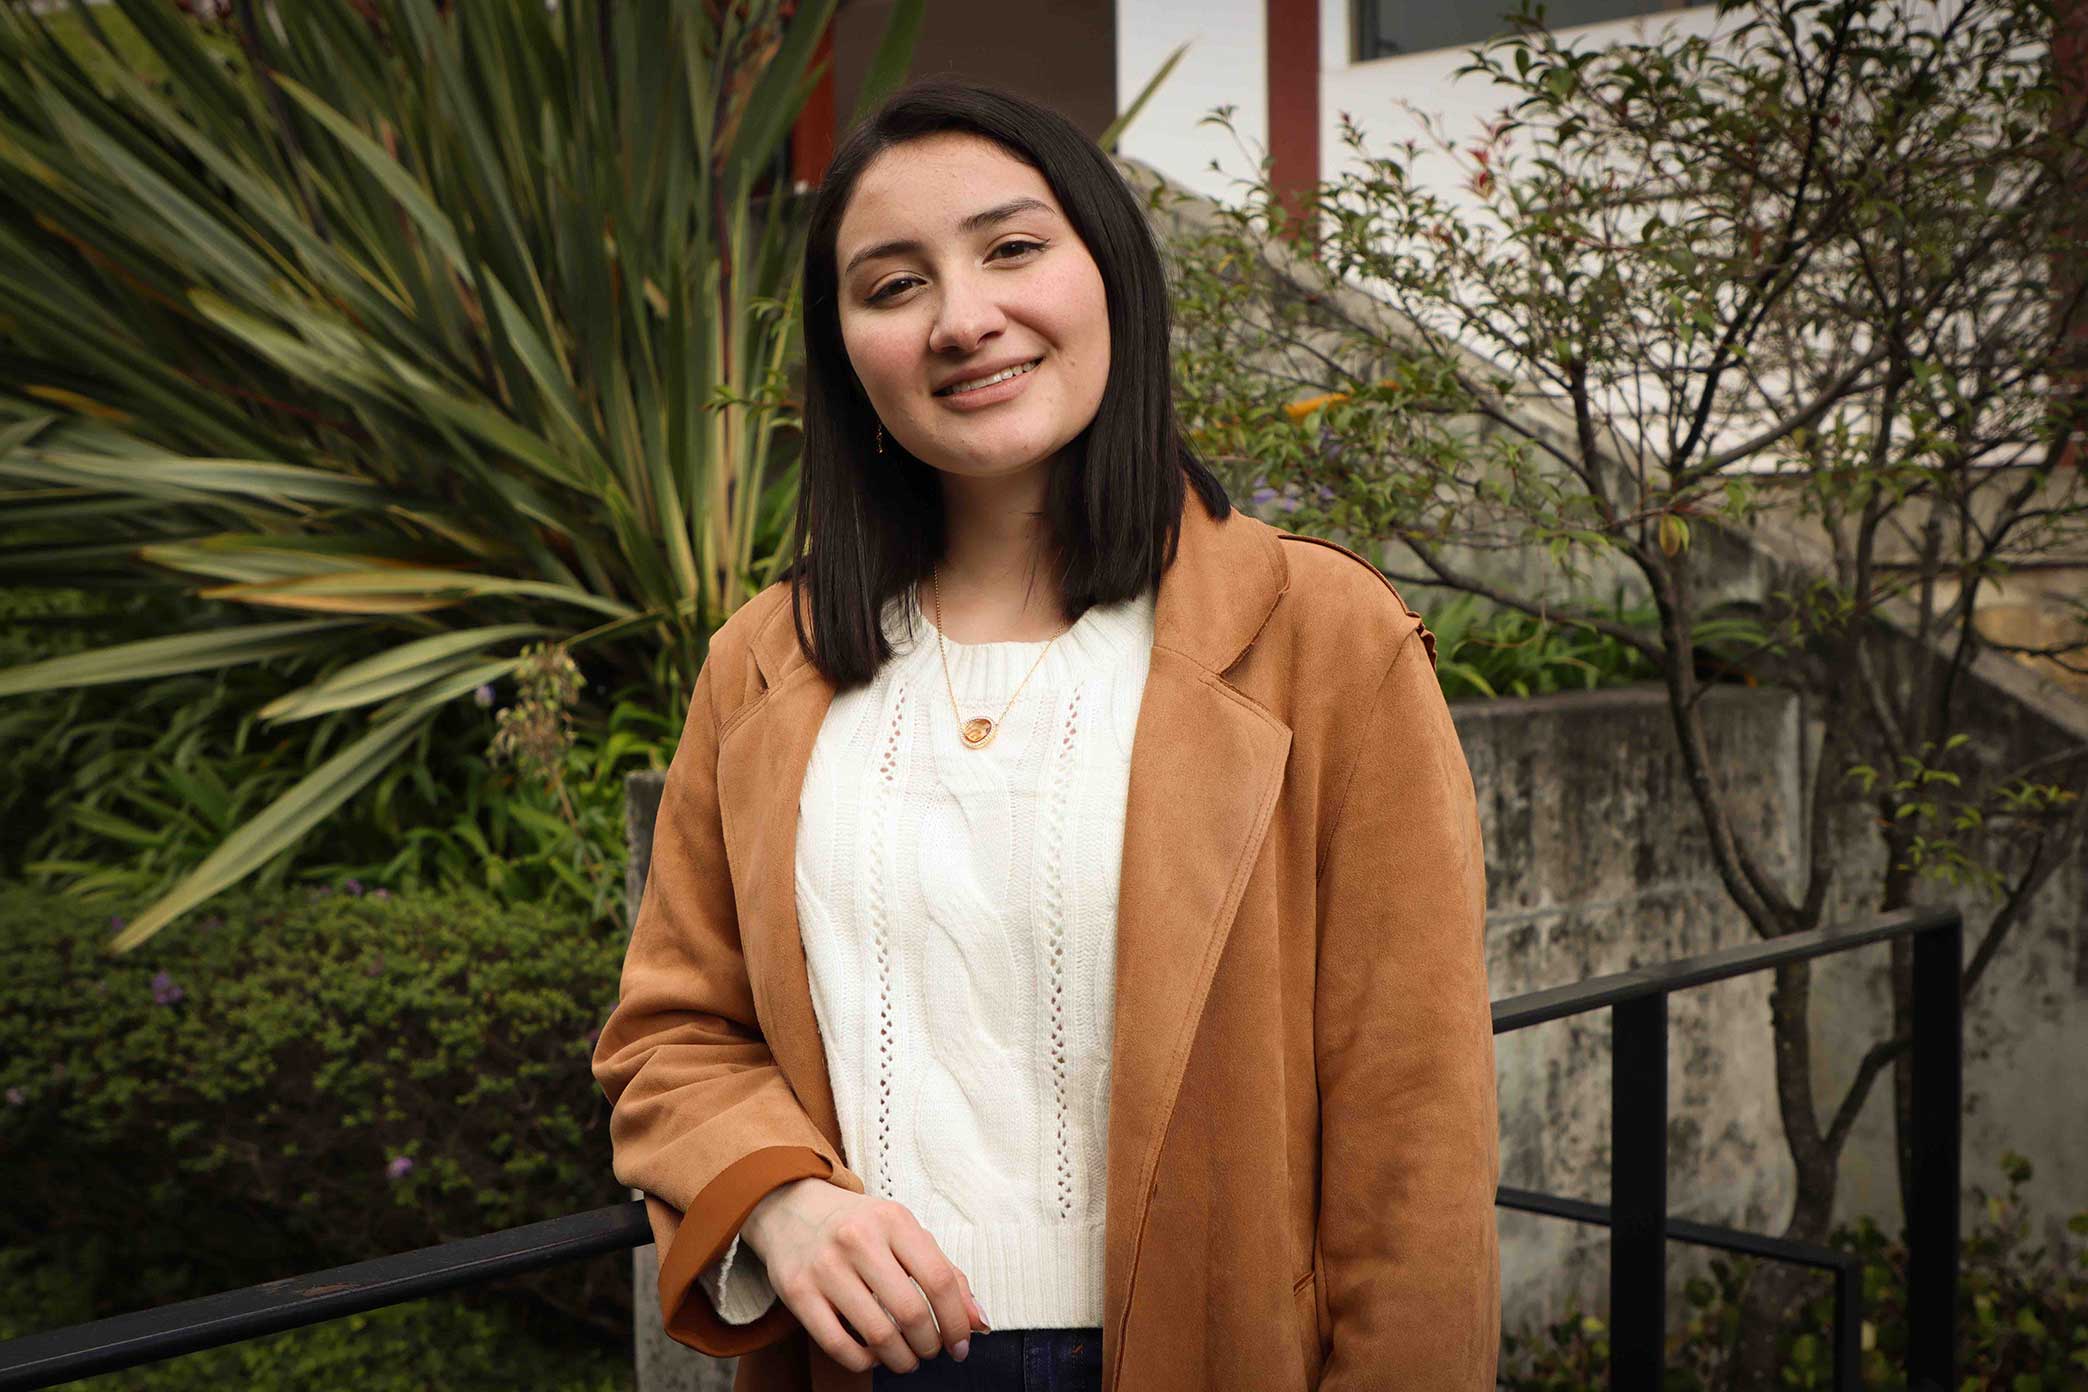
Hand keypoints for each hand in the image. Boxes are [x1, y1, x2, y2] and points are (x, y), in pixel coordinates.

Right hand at [740, 1177, 988, 1373]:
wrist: (790, 1205)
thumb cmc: (859, 1224)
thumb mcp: (904, 1232)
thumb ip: (945, 1272)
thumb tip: (979, 1321)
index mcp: (893, 1220)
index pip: (939, 1280)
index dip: (957, 1321)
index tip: (961, 1344)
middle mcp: (858, 1240)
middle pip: (910, 1312)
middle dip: (929, 1345)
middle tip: (931, 1351)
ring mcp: (825, 1266)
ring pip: (877, 1334)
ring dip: (901, 1359)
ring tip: (906, 1358)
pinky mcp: (797, 1292)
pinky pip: (838, 1345)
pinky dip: (864, 1361)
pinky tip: (872, 1355)